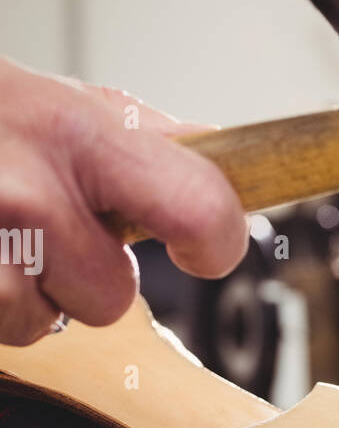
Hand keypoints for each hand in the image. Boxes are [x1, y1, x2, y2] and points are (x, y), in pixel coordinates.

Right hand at [0, 57, 248, 345]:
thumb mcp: (69, 103)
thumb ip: (151, 145)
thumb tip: (227, 174)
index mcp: (83, 136)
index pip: (200, 210)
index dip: (215, 244)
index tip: (202, 248)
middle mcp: (30, 188)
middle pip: (111, 299)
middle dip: (83, 276)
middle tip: (47, 229)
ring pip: (43, 324)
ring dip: (26, 296)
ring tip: (0, 238)